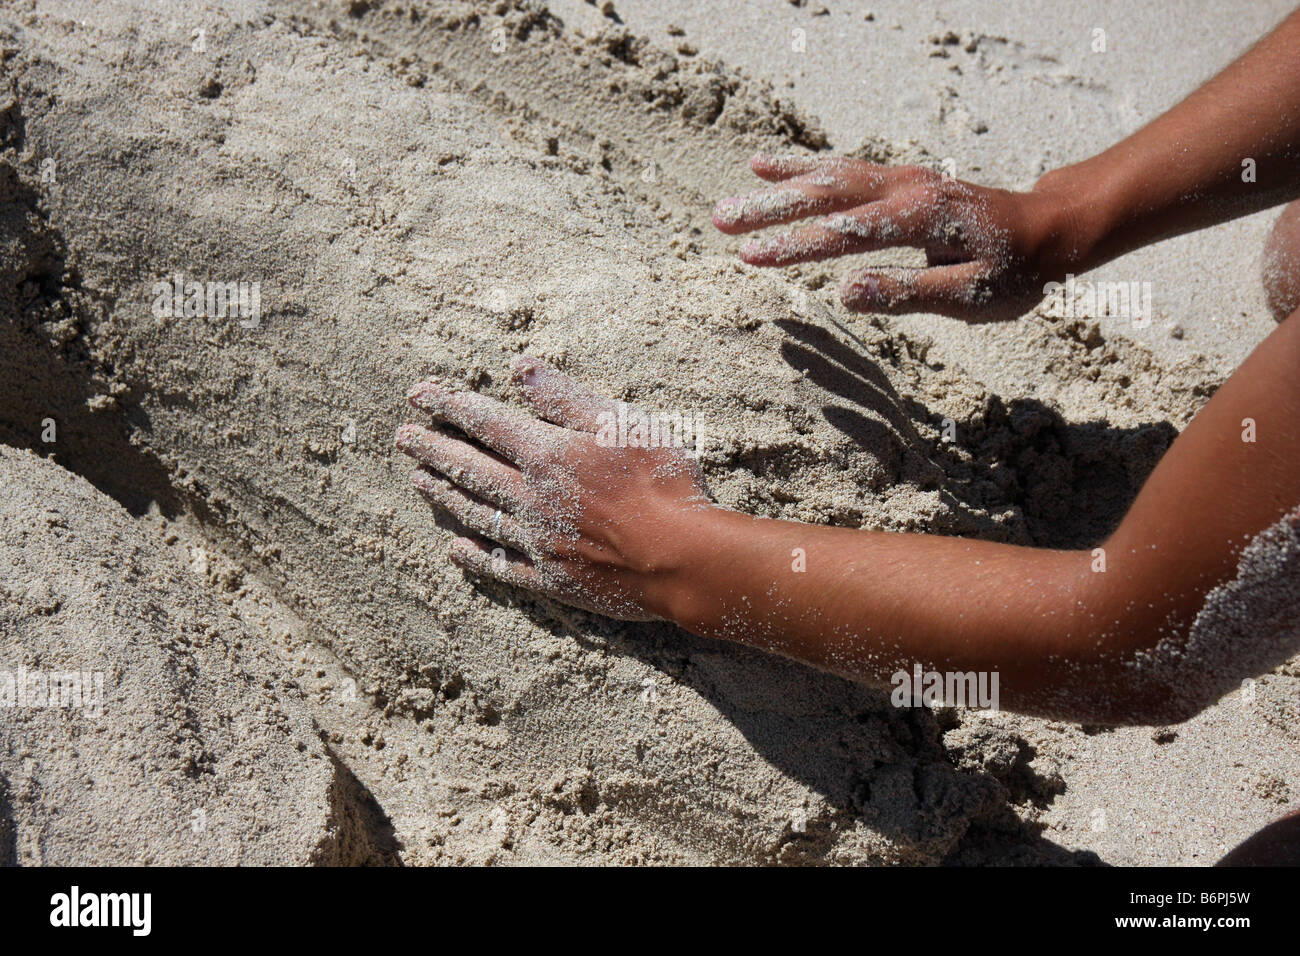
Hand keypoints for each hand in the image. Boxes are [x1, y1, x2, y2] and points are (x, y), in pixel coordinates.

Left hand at [395, 358, 712, 620]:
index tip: (417, 394)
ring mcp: (537, 542)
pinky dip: (474, 556)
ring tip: (418, 481)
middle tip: (402, 437)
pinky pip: (500, 567)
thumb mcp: (622, 424)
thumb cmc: (663, 484)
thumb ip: (566, 398)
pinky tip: (456, 549)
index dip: (447, 405)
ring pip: (477, 514)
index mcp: (547, 454)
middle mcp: (531, 498)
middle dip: (432, 448)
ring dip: (444, 495)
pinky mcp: (551, 579)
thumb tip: (519, 368)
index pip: (484, 422)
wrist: (683, 560)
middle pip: (469, 468)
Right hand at [712, 154, 1085, 320]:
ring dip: (781, 185)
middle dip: (771, 209)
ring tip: (737, 189)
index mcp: (921, 219)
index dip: (795, 246)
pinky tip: (774, 169)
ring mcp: (903, 180)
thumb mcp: (973, 296)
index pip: (844, 232)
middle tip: (721, 219)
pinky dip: (808, 168)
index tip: (751, 257)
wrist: (1052, 228)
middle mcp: (906, 189)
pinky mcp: (901, 181)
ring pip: (832, 174)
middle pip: (826, 193)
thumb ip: (909, 293)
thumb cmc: (1017, 271)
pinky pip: (846, 169)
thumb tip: (846, 292)